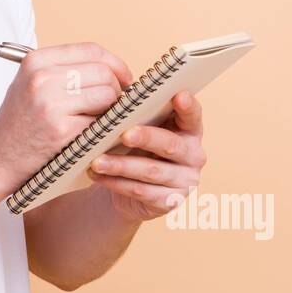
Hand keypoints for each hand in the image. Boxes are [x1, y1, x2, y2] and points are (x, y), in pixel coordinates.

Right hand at [0, 42, 133, 195]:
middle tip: (113, 105)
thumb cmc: (19, 122)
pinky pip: (102, 122)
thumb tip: (112, 67)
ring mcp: (51, 104)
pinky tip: (95, 135)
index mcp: (36, 61)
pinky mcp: (62, 130)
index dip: (115, 64)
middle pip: (104, 72)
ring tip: (99, 120)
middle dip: (117, 89)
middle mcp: (42, 78)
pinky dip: (105, 129)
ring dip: (112, 110)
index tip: (124, 79)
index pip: (91, 50)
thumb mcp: (31, 83)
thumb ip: (64, 70)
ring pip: (108, 95)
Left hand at [85, 90, 205, 222]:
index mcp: (189, 130)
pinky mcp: (170, 202)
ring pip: (151, 171)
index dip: (188, 106)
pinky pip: (140, 191)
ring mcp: (185, 181)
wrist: (130, 186)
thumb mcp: (140, 126)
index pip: (193, 116)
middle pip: (170, 145)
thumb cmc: (137, 146)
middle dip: (146, 138)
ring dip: (121, 166)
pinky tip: (98, 175)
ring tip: (97, 161)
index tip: (179, 95)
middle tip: (125, 135)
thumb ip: (138, 110)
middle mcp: (194, 156)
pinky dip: (116, 183)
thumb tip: (122, 90)